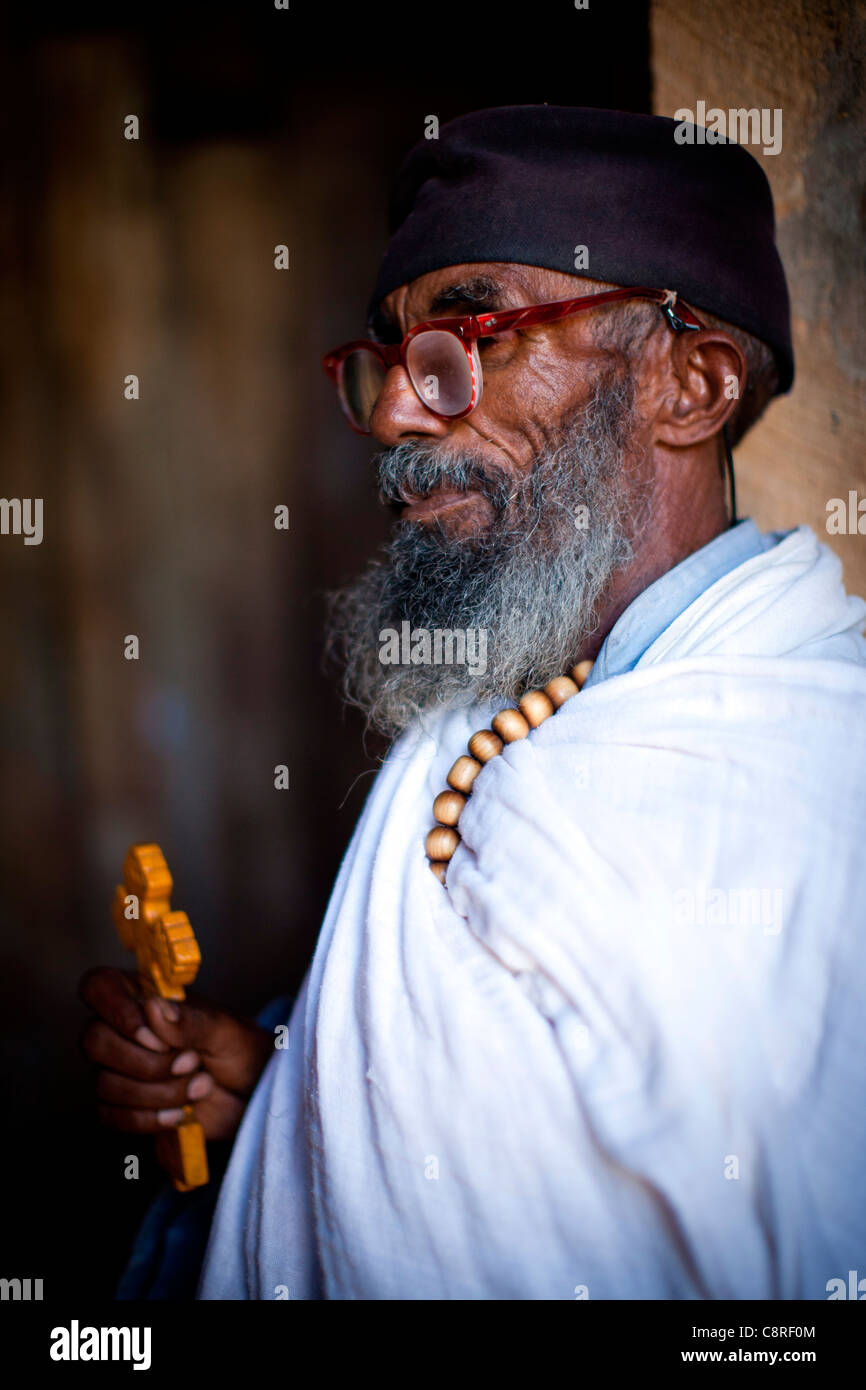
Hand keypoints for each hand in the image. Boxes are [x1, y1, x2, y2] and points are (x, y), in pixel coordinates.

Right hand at [79, 967, 274, 1141]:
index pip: (99, 986)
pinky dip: (147, 1119)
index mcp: (144, 996)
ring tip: (199, 1086)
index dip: (117, 1010)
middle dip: (147, 1062)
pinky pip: (110, 1115)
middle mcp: (123, 1029)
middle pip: (94, 1040)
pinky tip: (179, 1114)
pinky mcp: (123, 1105)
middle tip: (191, 1063)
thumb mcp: (224, 1030)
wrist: (250, 1096)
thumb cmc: (239, 1050)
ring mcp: (119, 1068)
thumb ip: (190, 1020)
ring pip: (104, 1083)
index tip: (155, 1036)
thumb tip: (152, 1008)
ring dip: (157, 1093)